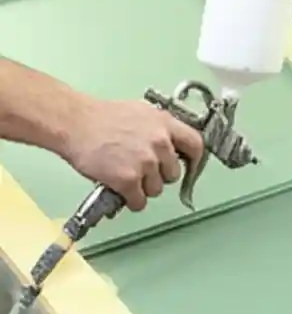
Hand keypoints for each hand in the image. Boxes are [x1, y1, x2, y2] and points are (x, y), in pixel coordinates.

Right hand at [60, 99, 205, 211]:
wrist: (73, 123)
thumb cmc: (100, 117)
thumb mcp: (140, 112)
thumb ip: (159, 127)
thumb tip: (170, 142)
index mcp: (165, 124)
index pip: (196, 145)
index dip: (194, 160)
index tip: (189, 166)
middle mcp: (160, 143)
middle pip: (174, 173)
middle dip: (160, 175)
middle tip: (143, 169)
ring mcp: (145, 162)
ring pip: (157, 189)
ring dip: (144, 188)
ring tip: (127, 175)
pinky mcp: (129, 180)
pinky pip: (139, 201)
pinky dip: (132, 201)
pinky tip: (123, 192)